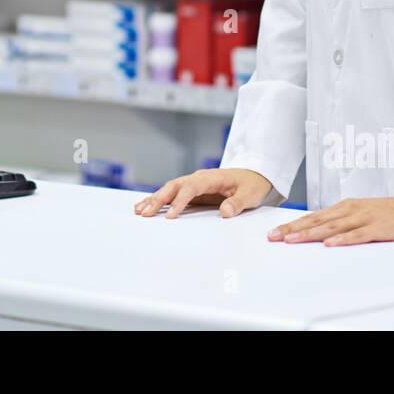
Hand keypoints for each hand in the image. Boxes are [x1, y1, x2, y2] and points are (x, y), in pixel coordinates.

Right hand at [134, 168, 273, 219]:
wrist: (254, 177)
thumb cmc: (252, 185)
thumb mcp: (250, 195)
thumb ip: (238, 202)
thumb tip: (226, 212)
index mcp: (210, 178)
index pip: (190, 188)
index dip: (179, 201)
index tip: (170, 216)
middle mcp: (198, 178)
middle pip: (174, 186)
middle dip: (158, 199)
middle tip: (144, 214)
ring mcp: (193, 184)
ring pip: (169, 190)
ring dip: (154, 200)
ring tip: (139, 211)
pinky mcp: (192, 192)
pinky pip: (172, 195)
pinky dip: (158, 200)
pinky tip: (145, 207)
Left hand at [267, 196, 393, 245]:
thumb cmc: (390, 213)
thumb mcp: (362, 214)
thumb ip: (343, 222)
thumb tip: (320, 233)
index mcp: (345, 207)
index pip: (314, 217)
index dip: (293, 225)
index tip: (275, 232)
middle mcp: (351, 210)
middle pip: (317, 221)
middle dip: (293, 229)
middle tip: (274, 236)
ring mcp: (364, 218)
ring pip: (332, 227)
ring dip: (310, 234)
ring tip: (292, 240)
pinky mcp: (378, 228)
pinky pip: (358, 235)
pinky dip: (342, 239)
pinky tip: (329, 244)